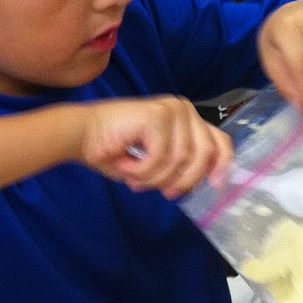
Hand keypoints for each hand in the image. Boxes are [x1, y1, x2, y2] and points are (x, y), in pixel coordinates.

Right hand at [80, 97, 231, 199]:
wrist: (81, 135)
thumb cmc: (115, 150)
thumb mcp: (156, 163)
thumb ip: (179, 166)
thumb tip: (201, 183)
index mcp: (188, 120)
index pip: (219, 141)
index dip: (222, 165)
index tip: (216, 187)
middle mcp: (185, 110)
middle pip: (202, 155)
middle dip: (184, 180)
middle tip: (164, 193)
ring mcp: (173, 110)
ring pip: (180, 160)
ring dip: (154, 178)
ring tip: (134, 176)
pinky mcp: (157, 115)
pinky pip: (160, 157)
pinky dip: (142, 170)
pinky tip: (125, 164)